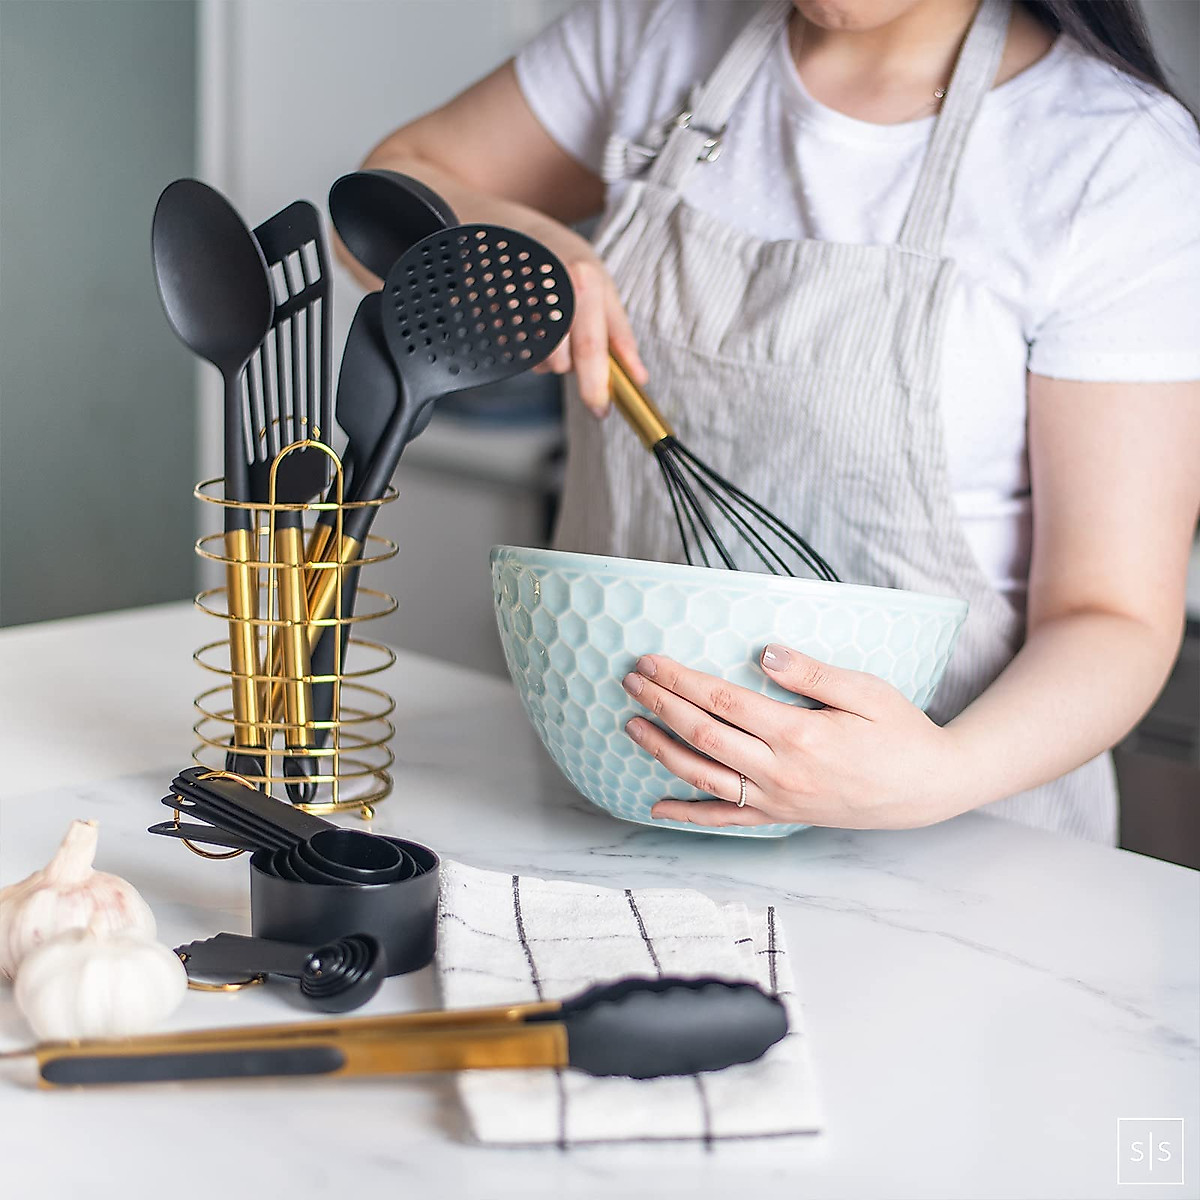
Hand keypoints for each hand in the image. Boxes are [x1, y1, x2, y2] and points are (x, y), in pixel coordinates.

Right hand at [524, 216, 647, 415]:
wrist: (510, 227)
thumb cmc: (565, 258)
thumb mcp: (602, 284)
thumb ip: (620, 333)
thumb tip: (637, 376)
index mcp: (582, 282)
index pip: (591, 348)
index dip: (597, 386)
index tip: (601, 409)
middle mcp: (549, 291)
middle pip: (561, 361)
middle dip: (574, 374)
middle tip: (583, 374)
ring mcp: (517, 302)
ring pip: (540, 362)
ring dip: (551, 358)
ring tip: (552, 326)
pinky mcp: (492, 313)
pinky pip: (516, 352)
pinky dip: (529, 348)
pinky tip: (530, 323)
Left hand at [622, 644, 969, 829]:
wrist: (927, 789)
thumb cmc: (900, 733)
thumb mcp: (867, 691)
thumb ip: (812, 674)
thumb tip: (764, 654)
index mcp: (799, 736)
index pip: (723, 701)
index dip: (681, 681)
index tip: (651, 662)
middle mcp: (780, 773)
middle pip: (703, 735)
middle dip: (661, 706)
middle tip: (630, 681)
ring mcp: (777, 800)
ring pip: (703, 778)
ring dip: (662, 751)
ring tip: (631, 726)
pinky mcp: (780, 817)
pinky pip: (725, 820)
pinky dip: (688, 814)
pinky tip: (657, 806)